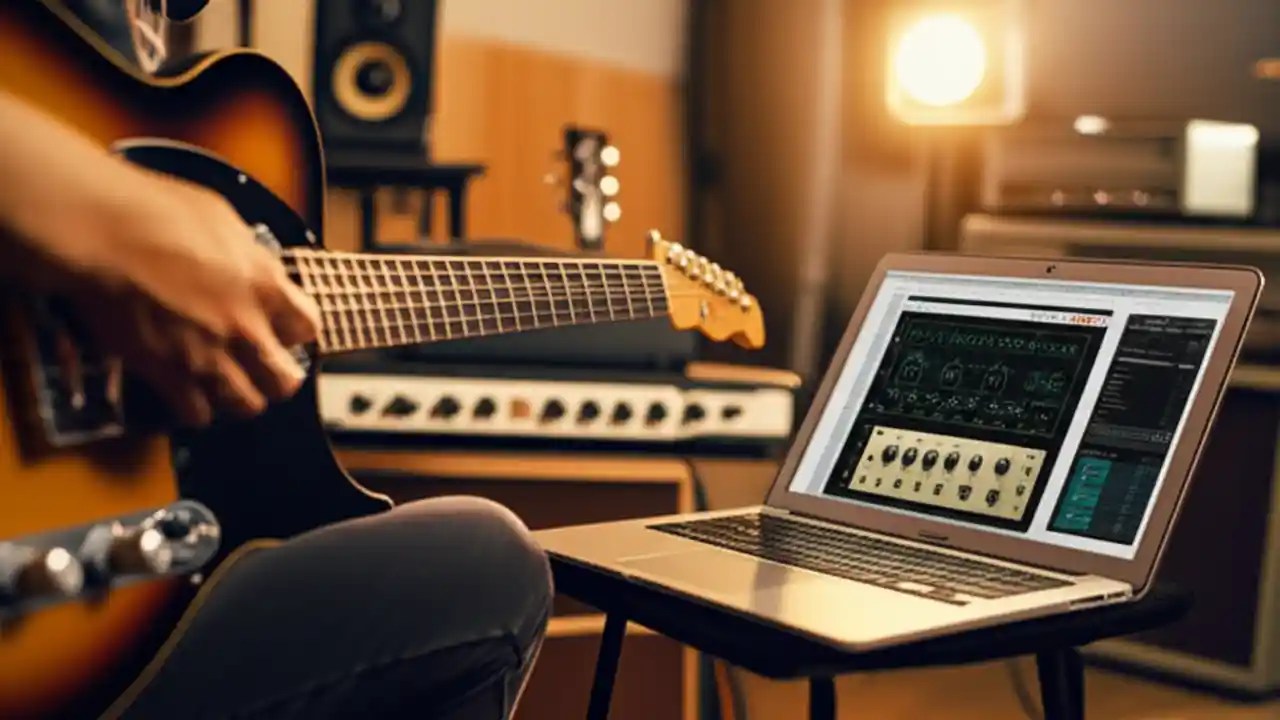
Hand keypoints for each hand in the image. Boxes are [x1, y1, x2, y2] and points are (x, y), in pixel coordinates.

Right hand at [69, 167, 321, 426]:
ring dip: (241, 397)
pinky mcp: (168, 374)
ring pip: (247, 404)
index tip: (283, 329)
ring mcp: (208, 356)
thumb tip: (253, 264)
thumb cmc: (153, 211)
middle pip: (286, 380)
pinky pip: (196, 413)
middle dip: (278, 376)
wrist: (99, 232)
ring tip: (229, 385)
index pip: (308, 328)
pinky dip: (195, 408)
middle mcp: (245, 327)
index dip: (295, 331)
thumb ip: (246, 254)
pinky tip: (188, 392)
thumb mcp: (220, 218)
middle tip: (263, 367)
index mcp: (264, 284)